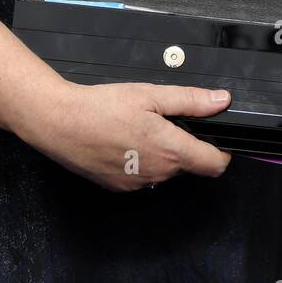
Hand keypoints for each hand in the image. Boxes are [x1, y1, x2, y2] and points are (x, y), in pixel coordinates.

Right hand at [13, 80, 232, 191]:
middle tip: (161, 119)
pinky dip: (139, 160)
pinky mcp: (119, 187)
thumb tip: (221, 101)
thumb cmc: (102, 107)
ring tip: (136, 127)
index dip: (221, 151)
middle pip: (187, 164)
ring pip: (164, 170)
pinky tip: (121, 141)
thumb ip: (190, 100)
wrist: (60, 124)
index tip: (214, 137)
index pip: (215, 165)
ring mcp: (137, 184)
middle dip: (183, 143)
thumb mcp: (150, 94)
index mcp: (170, 150)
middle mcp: (158, 173)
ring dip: (160, 153)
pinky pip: (142, 176)